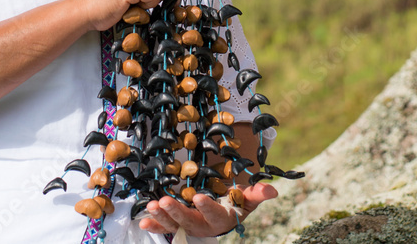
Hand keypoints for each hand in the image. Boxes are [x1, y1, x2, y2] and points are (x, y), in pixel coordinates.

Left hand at [137, 183, 277, 236]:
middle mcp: (204, 226)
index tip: (198, 197)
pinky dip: (154, 224)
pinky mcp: (177, 224)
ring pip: (174, 225)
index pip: (214, 214)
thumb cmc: (236, 201)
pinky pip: (165, 227)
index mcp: (222, 219)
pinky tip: (143, 220)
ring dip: (162, 217)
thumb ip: (258, 193)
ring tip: (152, 206)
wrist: (224, 210)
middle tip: (164, 201)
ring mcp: (189, 226)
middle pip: (189, 221)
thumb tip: (272, 190)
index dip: (206, 207)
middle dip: (176, 212)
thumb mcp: (248, 197)